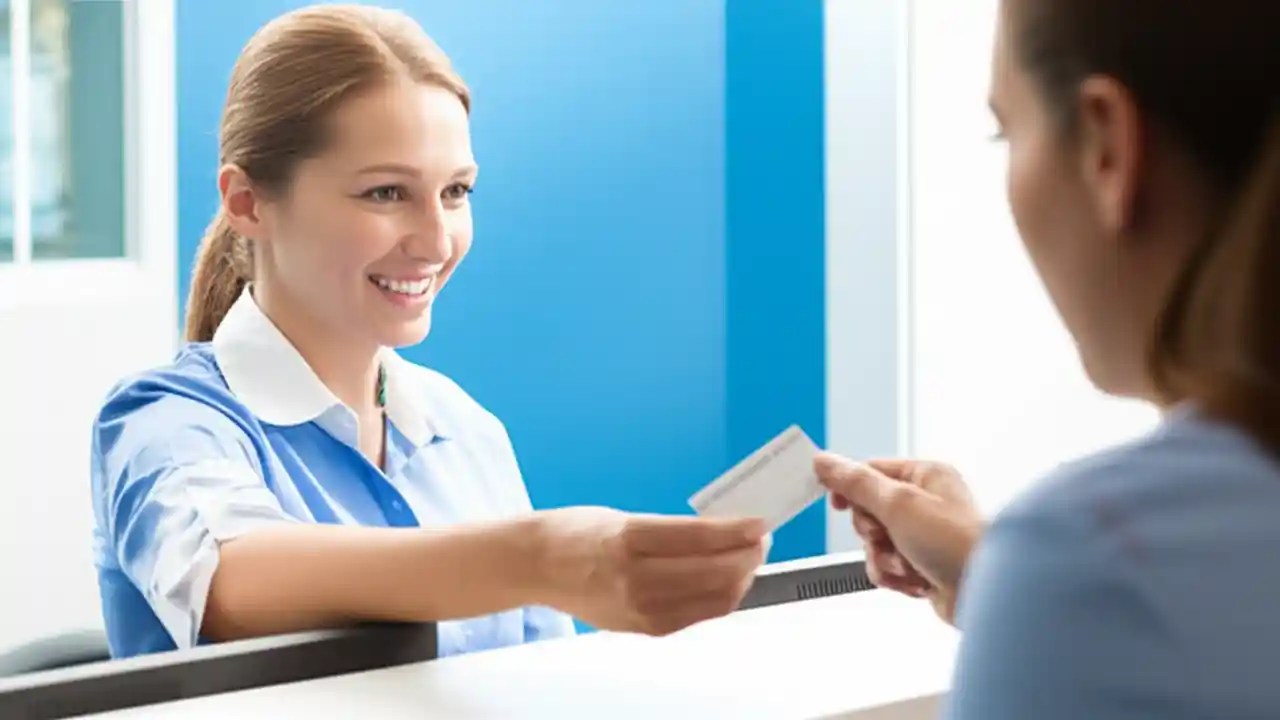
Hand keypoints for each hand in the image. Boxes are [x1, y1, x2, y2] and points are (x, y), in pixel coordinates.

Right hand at [534, 507, 767, 635]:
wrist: (537, 566)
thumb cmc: (577, 533)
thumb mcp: (624, 518)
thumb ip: (674, 530)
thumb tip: (727, 532)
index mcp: (629, 540)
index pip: (700, 538)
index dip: (738, 532)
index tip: (761, 523)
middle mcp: (635, 579)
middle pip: (714, 572)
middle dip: (747, 555)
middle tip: (760, 540)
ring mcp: (641, 609)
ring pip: (714, 599)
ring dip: (740, 578)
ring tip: (748, 559)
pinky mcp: (645, 628)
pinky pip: (698, 615)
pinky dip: (720, 597)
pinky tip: (726, 581)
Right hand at [815, 454, 984, 623]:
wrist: (986, 594)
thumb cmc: (955, 543)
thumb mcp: (897, 504)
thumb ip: (856, 483)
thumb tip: (825, 461)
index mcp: (925, 475)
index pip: (871, 472)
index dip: (851, 489)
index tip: (838, 505)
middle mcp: (926, 502)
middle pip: (869, 512)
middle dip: (872, 533)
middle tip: (887, 537)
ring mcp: (925, 536)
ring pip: (876, 544)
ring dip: (883, 559)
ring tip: (907, 565)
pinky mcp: (924, 565)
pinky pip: (889, 567)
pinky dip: (895, 577)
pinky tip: (914, 581)